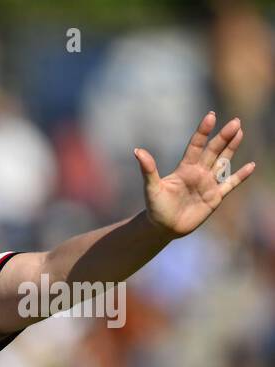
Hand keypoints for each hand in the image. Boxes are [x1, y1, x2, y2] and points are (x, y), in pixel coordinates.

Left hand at [136, 112, 254, 237]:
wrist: (163, 228)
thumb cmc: (156, 207)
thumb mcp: (151, 188)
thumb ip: (148, 170)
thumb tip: (137, 151)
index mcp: (185, 168)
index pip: (196, 146)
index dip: (203, 132)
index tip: (210, 116)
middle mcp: (198, 173)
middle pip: (213, 151)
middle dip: (224, 137)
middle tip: (235, 122)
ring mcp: (208, 184)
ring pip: (223, 162)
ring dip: (232, 148)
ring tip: (240, 132)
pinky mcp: (215, 197)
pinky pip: (230, 184)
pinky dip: (240, 176)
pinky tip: (251, 165)